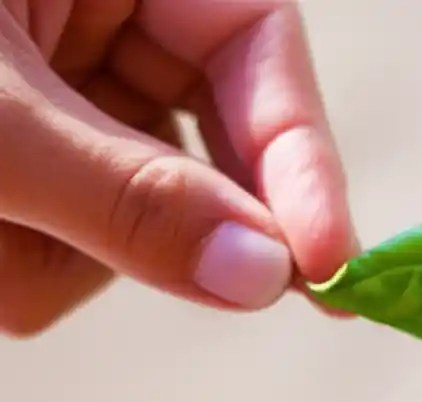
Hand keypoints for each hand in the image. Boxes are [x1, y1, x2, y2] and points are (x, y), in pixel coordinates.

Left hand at [0, 1, 357, 336]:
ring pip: (136, 208)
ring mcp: (56, 92)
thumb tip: (260, 275)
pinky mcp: (28, 158)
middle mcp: (98, 19)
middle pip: (206, 141)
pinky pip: (75, 239)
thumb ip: (125, 195)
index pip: (259, 42)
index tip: (328, 260)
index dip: (302, 155)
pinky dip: (28, 261)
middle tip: (223, 290)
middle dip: (171, 221)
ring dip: (70, 254)